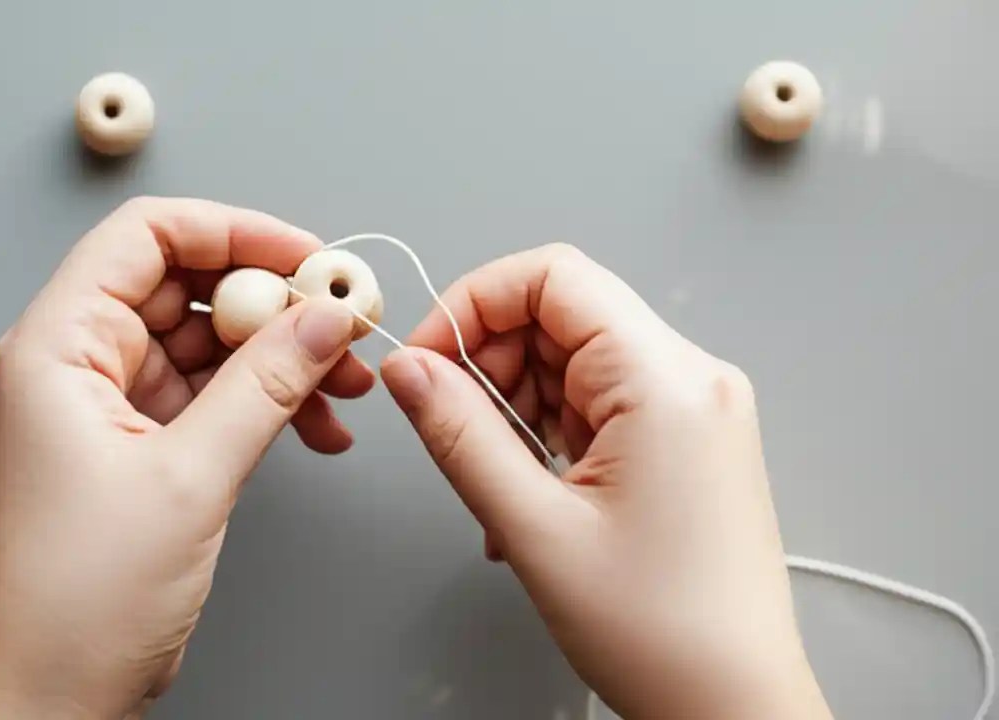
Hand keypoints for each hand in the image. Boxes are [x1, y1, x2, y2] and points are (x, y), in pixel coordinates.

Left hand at [0, 198, 372, 718]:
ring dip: (281, 359)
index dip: (234, 232)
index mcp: (58, 347)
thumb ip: (266, 385)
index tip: (308, 259)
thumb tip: (326, 316)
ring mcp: (107, 404)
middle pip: (186, 287)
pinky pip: (211, 395)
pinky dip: (265, 404)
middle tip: (341, 325)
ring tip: (346, 389)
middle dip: (272, 303)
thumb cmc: (83, 601)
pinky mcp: (137, 444)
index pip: (147, 237)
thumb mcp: (191, 478)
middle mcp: (77, 362)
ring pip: (208, 343)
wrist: (58, 695)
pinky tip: (317, 430)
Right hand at [380, 245, 831, 719]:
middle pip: (561, 316)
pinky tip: (529, 494)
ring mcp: (692, 411)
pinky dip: (547, 435)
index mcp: (667, 382)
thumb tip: (410, 369)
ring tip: (500, 484)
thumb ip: (460, 434)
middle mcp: (692, 380)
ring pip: (573, 363)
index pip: (554, 276)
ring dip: (515, 408)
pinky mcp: (684, 442)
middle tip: (453, 427)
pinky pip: (597, 405)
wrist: (734, 707)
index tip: (427, 357)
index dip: (474, 303)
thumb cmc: (665, 635)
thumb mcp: (534, 528)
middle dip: (491, 362)